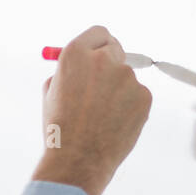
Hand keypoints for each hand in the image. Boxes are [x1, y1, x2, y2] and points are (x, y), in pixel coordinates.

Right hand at [33, 25, 152, 194]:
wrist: (77, 160)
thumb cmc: (59, 130)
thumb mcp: (52, 93)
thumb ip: (68, 73)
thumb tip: (83, 65)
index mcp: (75, 54)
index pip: (98, 33)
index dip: (97, 45)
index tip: (99, 54)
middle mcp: (103, 59)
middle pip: (115, 48)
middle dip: (110, 63)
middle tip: (104, 85)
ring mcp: (126, 77)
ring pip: (126, 78)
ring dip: (118, 91)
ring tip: (101, 119)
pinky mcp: (144, 95)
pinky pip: (138, 96)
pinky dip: (130, 108)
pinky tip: (114, 126)